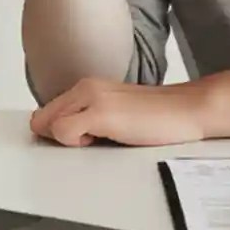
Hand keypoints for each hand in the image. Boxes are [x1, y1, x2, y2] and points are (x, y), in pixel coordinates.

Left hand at [29, 77, 213, 147]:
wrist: (188, 109)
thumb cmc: (158, 116)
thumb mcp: (115, 114)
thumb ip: (87, 118)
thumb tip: (59, 134)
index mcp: (88, 87)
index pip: (46, 111)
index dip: (54, 132)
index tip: (77, 140)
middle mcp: (86, 88)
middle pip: (42, 118)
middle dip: (55, 137)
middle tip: (88, 142)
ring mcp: (92, 98)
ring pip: (48, 124)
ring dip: (66, 140)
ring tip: (99, 140)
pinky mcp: (101, 113)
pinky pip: (63, 131)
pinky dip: (74, 142)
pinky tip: (101, 140)